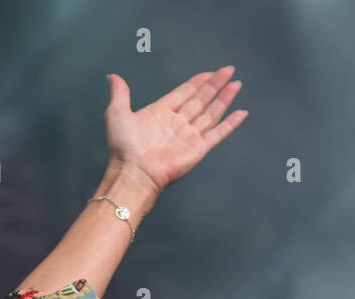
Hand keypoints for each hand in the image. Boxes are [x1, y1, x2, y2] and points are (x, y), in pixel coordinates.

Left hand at [103, 68, 246, 194]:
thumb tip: (112, 76)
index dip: (197, 82)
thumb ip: (120, 93)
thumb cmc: (123, 146)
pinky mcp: (198, 149)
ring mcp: (189, 136)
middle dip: (215, 85)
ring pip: (211, 113)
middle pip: (201, 100)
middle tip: (229, 70)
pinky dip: (230, 124)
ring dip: (224, 98)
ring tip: (236, 84)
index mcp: (161, 113)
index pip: (184, 93)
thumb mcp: (117, 113)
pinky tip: (241, 112)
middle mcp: (177, 124)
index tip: (210, 72)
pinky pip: (218, 133)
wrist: (133, 172)